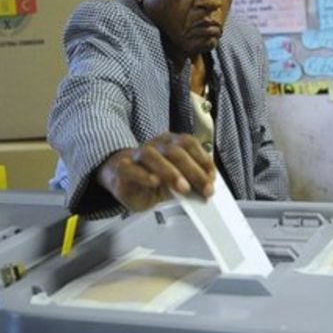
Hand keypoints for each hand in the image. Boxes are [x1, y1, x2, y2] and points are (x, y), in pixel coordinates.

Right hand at [97, 132, 215, 211]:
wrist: (119, 177)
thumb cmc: (149, 177)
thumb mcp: (173, 179)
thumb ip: (189, 181)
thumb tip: (206, 189)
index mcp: (170, 143)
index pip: (189, 144)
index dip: (203, 160)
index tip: (212, 178)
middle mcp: (155, 146)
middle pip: (175, 151)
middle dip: (193, 170)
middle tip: (204, 188)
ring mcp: (137, 155)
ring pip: (153, 156)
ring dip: (171, 172)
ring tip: (183, 188)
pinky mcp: (122, 168)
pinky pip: (131, 169)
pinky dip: (144, 175)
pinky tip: (154, 182)